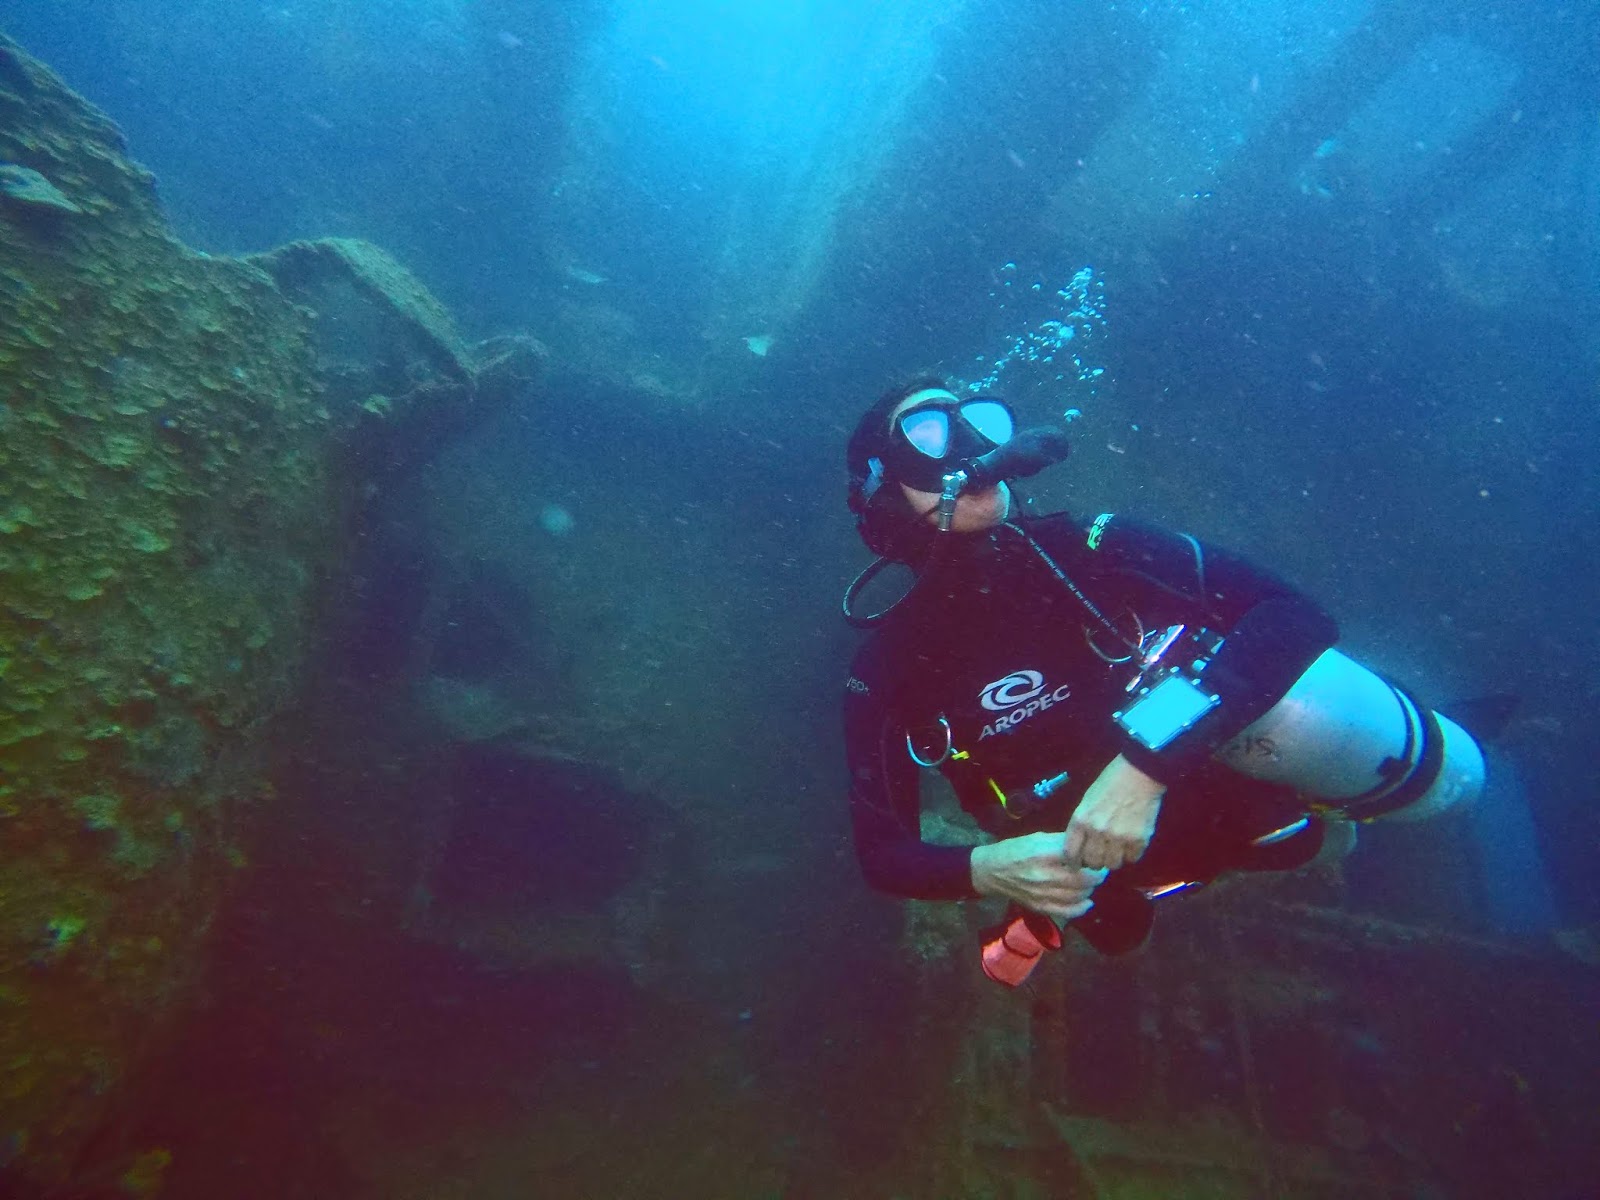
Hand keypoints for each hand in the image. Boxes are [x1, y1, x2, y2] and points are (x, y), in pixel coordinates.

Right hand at [971, 832, 1108, 923]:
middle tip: (1101, 870)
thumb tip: (1086, 844)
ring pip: (1078, 896)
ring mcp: (1042, 895)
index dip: (1092, 858)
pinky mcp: (1040, 907)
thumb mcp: (1037, 837)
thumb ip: (1061, 842)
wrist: (991, 871)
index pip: (1078, 858)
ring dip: (1090, 889)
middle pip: (1083, 880)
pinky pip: (1067, 911)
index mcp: (1043, 854)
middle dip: (1097, 876)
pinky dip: (1082, 907)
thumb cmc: (1015, 850)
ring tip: (1091, 882)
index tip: (1097, 855)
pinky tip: (1087, 901)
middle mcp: (1044, 876)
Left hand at [1064, 754, 1165, 869]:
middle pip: (1092, 863)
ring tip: (1117, 849)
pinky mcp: (1138, 840)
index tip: (1077, 864)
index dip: (1073, 861)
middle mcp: (1097, 831)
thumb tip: (1079, 848)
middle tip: (1101, 855)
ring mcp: (1118, 837)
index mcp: (1080, 820)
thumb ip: (1081, 825)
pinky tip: (1131, 843)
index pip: (1070, 853)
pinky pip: (1132, 859)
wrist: (1140, 773)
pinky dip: (1131, 854)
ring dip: (1114, 859)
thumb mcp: (1086, 801)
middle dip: (1095, 862)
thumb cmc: (1110, 783)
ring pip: (1112, 865)